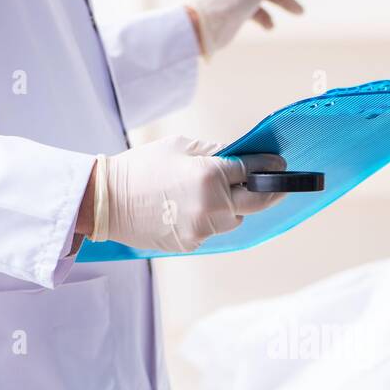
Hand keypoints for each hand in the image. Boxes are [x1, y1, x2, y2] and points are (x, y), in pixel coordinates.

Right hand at [92, 136, 284, 252]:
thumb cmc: (141, 168)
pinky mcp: (193, 243)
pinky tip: (190, 209)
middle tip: (282, 186)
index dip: (269, 165)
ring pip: (236, 219)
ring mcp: (204, 228)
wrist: (107, 201)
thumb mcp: (179, 146)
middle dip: (272, 191)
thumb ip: (213, 152)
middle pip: (257, 201)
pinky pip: (213, 230)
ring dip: (234, 208)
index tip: (280, 163)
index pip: (253, 170)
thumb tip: (239, 157)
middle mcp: (213, 204)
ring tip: (214, 196)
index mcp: (210, 174)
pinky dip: (210, 220)